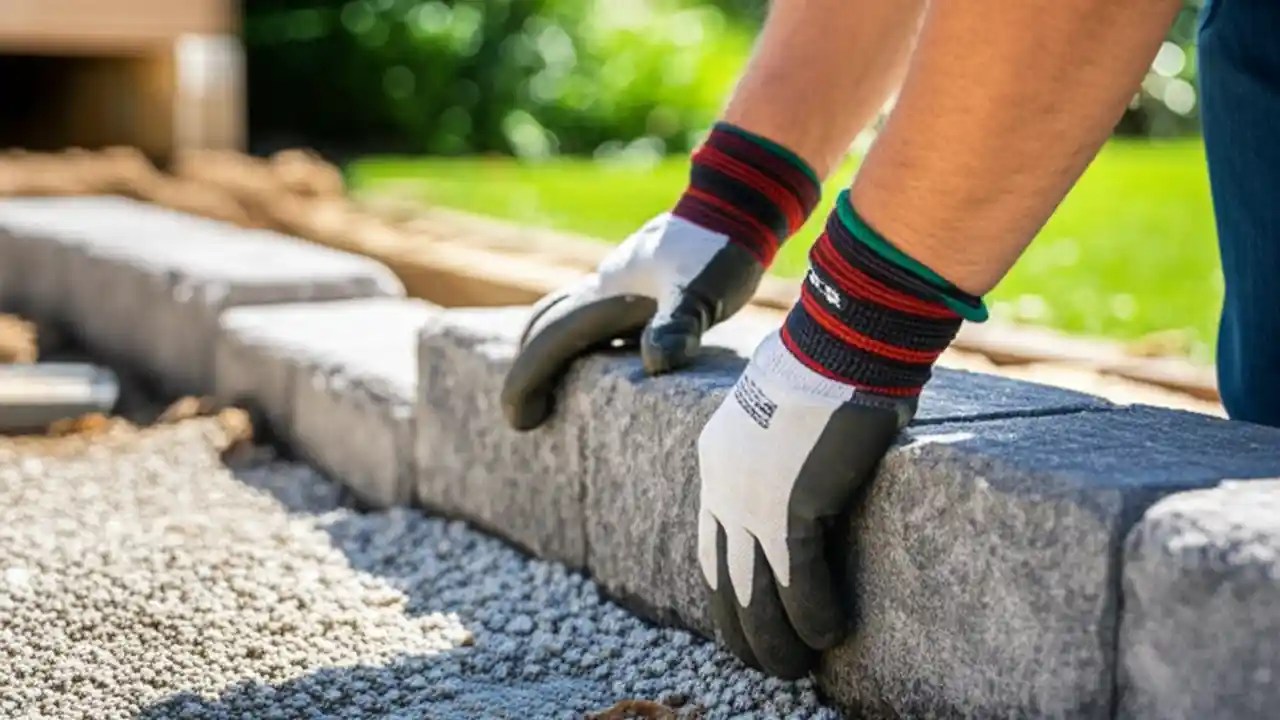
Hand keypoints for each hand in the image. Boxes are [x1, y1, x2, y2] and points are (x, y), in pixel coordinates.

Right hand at [502, 213, 763, 429]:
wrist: (740, 200)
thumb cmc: (722, 249)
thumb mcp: (702, 293)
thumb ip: (677, 325)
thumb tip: (654, 362)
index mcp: (606, 292)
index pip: (550, 339)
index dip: (527, 379)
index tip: (520, 421)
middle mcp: (604, 286)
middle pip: (545, 324)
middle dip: (528, 368)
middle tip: (525, 414)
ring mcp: (621, 282)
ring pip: (566, 316)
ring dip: (550, 352)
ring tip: (550, 390)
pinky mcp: (642, 282)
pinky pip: (596, 316)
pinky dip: (582, 342)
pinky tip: (605, 359)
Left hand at [697, 331, 911, 677]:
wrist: (843, 334)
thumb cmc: (832, 362)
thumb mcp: (788, 414)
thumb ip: (786, 456)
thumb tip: (810, 489)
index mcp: (718, 458)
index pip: (710, 543)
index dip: (725, 589)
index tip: (740, 619)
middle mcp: (722, 483)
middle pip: (722, 577)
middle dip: (742, 629)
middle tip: (765, 663)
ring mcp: (751, 497)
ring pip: (754, 592)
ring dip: (777, 640)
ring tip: (796, 671)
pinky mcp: (790, 503)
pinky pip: (799, 581)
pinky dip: (816, 616)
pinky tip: (831, 636)